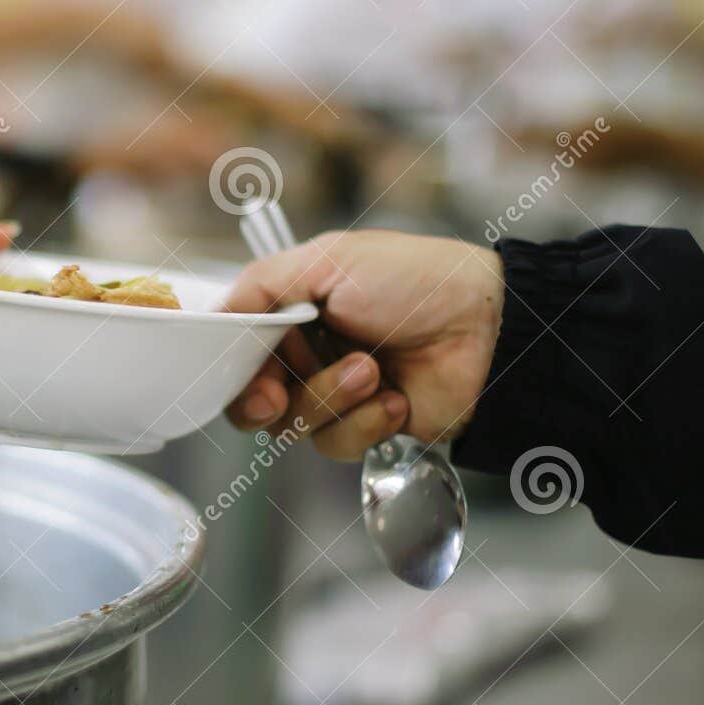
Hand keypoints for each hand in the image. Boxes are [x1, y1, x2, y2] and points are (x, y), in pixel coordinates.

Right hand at [223, 230, 503, 455]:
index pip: (237, 352)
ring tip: (372, 370)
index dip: (232, 372)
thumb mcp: (329, 260)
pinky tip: (397, 398)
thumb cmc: (415, 281)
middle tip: (279, 393)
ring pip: (295, 425)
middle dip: (270, 396)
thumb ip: (262, 284)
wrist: (488, 326)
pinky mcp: (370, 427)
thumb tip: (216, 316)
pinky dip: (366, 421)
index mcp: (294, 310)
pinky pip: (339, 444)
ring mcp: (338, 394)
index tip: (246, 378)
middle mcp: (309, 354)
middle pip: (254, 398)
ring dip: (330, 399)